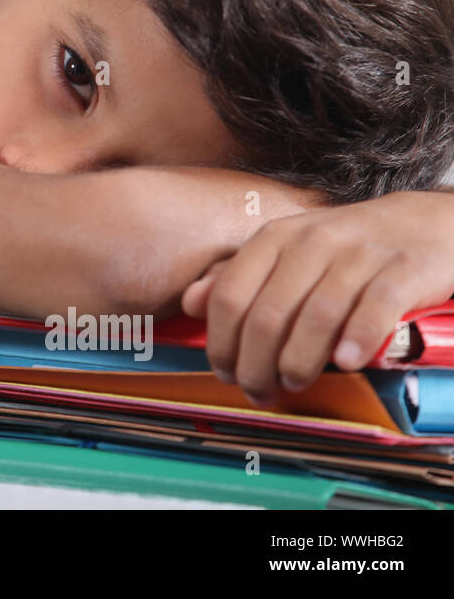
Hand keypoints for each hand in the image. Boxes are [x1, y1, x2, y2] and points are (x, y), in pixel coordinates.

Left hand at [180, 190, 453, 404]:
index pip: (230, 296)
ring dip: (299, 360)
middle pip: (268, 315)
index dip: (221, 343)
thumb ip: (237, 276)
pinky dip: (358, 339)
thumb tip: (190, 302)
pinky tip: (346, 362)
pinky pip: (376, 307)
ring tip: (294, 382)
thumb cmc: (344, 248)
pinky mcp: (404, 269)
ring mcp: (359, 254)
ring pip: (316, 316)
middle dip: (256, 364)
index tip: (225, 373)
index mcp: (275, 239)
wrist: (422, 223)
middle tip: (260, 390)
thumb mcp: (284, 252)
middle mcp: (312, 242)